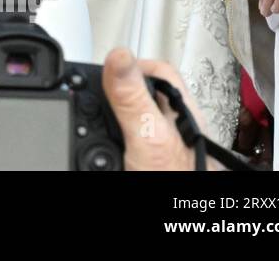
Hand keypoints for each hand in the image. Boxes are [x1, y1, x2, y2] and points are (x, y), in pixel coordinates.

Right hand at [102, 48, 210, 170]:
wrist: (184, 223)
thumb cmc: (180, 182)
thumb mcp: (148, 136)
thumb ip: (133, 98)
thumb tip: (119, 55)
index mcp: (179, 112)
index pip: (158, 71)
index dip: (131, 65)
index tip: (106, 68)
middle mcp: (172, 127)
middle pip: (143, 94)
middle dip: (115, 94)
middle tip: (94, 97)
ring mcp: (161, 147)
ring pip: (134, 120)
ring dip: (111, 120)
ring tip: (96, 122)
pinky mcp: (150, 163)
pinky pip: (127, 143)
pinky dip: (110, 143)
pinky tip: (105, 150)